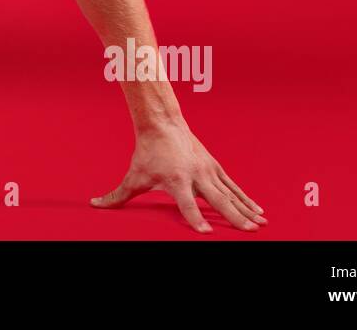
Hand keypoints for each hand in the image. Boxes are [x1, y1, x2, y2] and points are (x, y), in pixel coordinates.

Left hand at [90, 120, 265, 232]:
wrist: (162, 123)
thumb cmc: (147, 152)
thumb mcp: (134, 175)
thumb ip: (117, 195)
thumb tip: (95, 204)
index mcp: (177, 180)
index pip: (187, 205)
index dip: (195, 218)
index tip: (205, 232)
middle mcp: (196, 175)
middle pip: (217, 200)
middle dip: (233, 217)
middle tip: (248, 232)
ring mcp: (208, 170)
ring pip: (230, 194)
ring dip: (246, 210)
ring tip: (261, 224)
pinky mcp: (214, 167)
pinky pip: (233, 186)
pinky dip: (246, 198)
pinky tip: (258, 210)